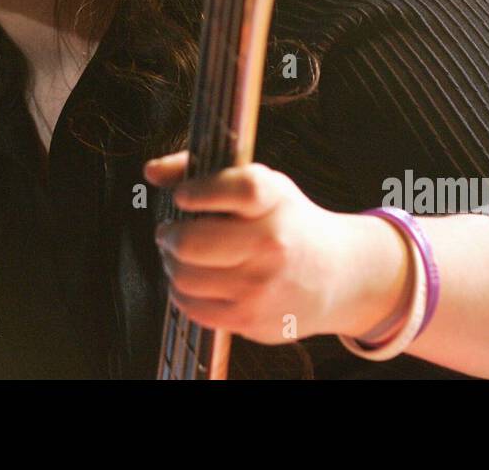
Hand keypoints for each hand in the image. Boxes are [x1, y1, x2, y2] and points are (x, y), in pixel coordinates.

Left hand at [143, 150, 406, 344]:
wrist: (337, 276)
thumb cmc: (288, 223)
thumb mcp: (263, 186)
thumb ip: (204, 171)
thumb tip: (152, 171)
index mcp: (277, 201)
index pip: (238, 188)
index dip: (199, 190)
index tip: (183, 195)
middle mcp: (272, 243)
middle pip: (192, 242)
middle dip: (168, 235)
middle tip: (169, 232)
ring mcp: (262, 285)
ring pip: (185, 276)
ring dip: (171, 264)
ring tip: (179, 256)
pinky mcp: (251, 318)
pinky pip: (192, 307)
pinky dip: (181, 292)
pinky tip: (194, 280)